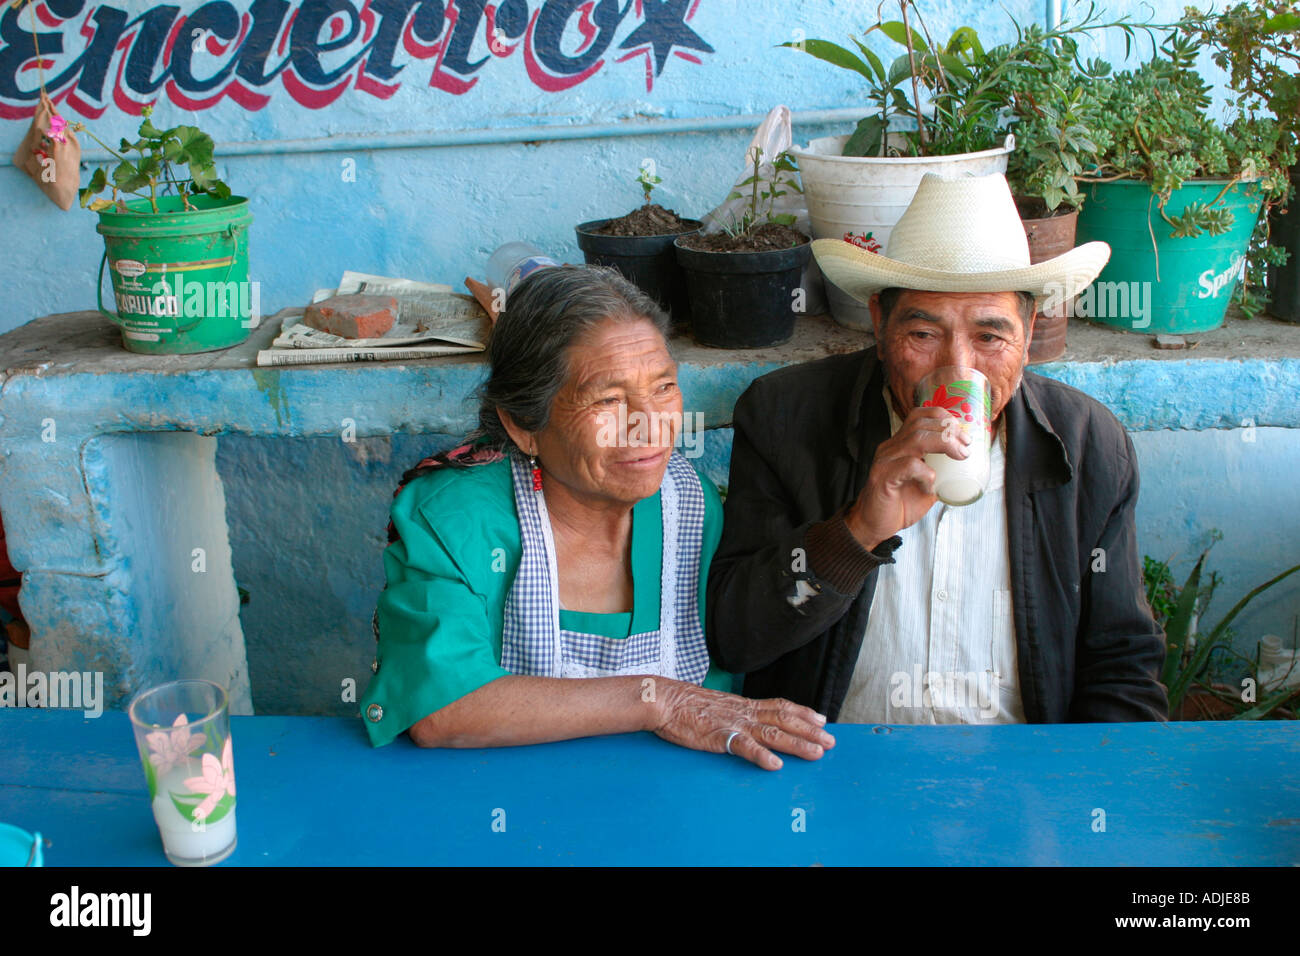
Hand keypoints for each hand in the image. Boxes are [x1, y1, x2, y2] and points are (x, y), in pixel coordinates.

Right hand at [650, 680, 834, 769]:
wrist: (664, 700)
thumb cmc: (686, 705)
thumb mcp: (718, 707)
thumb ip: (736, 714)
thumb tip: (748, 723)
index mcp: (744, 705)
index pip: (780, 705)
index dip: (803, 712)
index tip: (822, 719)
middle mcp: (744, 712)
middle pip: (784, 720)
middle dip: (809, 731)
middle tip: (831, 742)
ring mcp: (733, 724)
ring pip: (772, 733)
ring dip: (796, 743)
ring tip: (816, 753)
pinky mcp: (719, 736)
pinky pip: (743, 746)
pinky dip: (760, 755)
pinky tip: (775, 764)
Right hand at [844, 405, 969, 549]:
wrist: (874, 526)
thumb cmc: (899, 505)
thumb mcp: (926, 484)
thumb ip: (940, 473)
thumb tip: (967, 469)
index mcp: (899, 445)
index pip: (918, 416)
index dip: (942, 417)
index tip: (961, 432)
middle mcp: (890, 448)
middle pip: (920, 423)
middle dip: (948, 430)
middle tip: (966, 445)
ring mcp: (885, 461)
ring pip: (916, 438)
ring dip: (944, 443)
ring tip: (959, 456)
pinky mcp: (882, 477)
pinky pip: (908, 465)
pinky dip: (926, 473)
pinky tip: (930, 486)